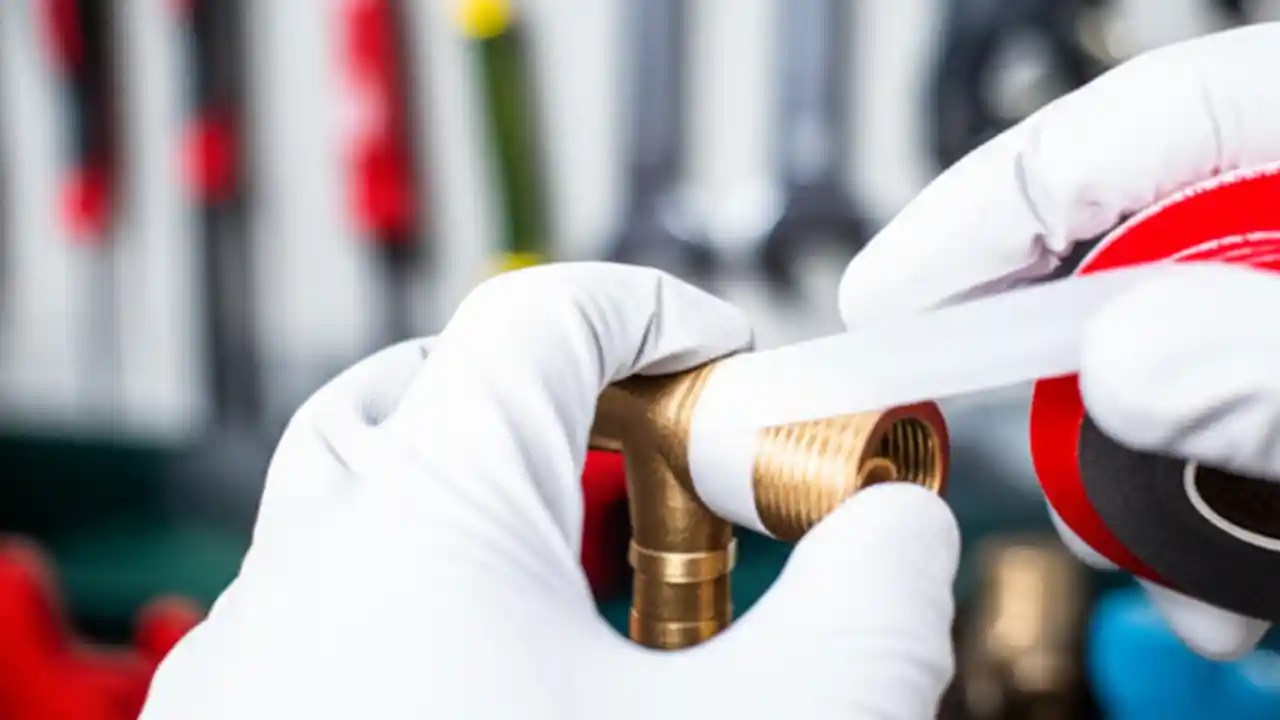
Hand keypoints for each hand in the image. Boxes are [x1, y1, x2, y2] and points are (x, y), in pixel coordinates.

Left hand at [142, 264, 959, 718]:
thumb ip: (871, 612)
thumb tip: (906, 531)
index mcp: (417, 523)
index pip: (537, 316)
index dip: (661, 311)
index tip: (733, 361)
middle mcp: (301, 576)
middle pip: (422, 393)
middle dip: (555, 399)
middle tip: (652, 455)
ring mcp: (248, 666)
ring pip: (363, 508)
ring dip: (487, 505)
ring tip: (592, 580)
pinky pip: (331, 617)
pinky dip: (429, 606)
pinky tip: (512, 692)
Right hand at [839, 23, 1279, 659]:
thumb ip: (1274, 364)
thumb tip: (1124, 361)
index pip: (1116, 128)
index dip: (977, 211)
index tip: (884, 298)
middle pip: (1124, 264)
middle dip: (1063, 389)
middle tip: (1014, 458)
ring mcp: (1277, 322)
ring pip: (1167, 373)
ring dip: (1141, 487)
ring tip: (1152, 566)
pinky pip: (1228, 442)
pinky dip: (1210, 525)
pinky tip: (1223, 590)